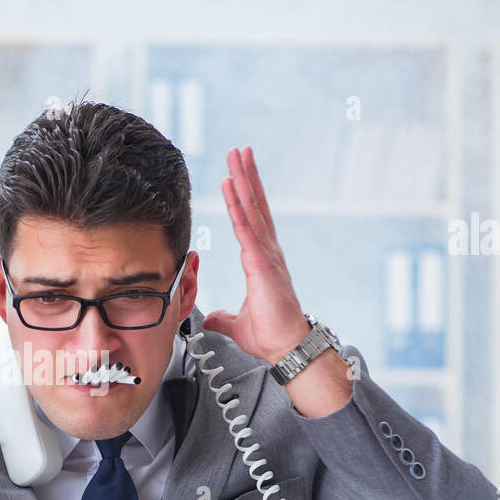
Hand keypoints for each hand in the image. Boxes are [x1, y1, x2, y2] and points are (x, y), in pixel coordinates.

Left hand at [201, 146, 310, 364]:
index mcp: (262, 261)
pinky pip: (248, 230)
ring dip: (243, 181)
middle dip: (246, 176)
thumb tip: (212, 318)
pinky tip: (232, 188)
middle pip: (255, 206)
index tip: (237, 174)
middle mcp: (267, 252)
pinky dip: (239, 208)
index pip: (252, 220)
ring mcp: (267, 255)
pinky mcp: (263, 265)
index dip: (244, 196)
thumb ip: (223, 317)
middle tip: (239, 151)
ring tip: (236, 156)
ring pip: (252, 210)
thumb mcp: (237, 324)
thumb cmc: (270, 336)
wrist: (287, 348)